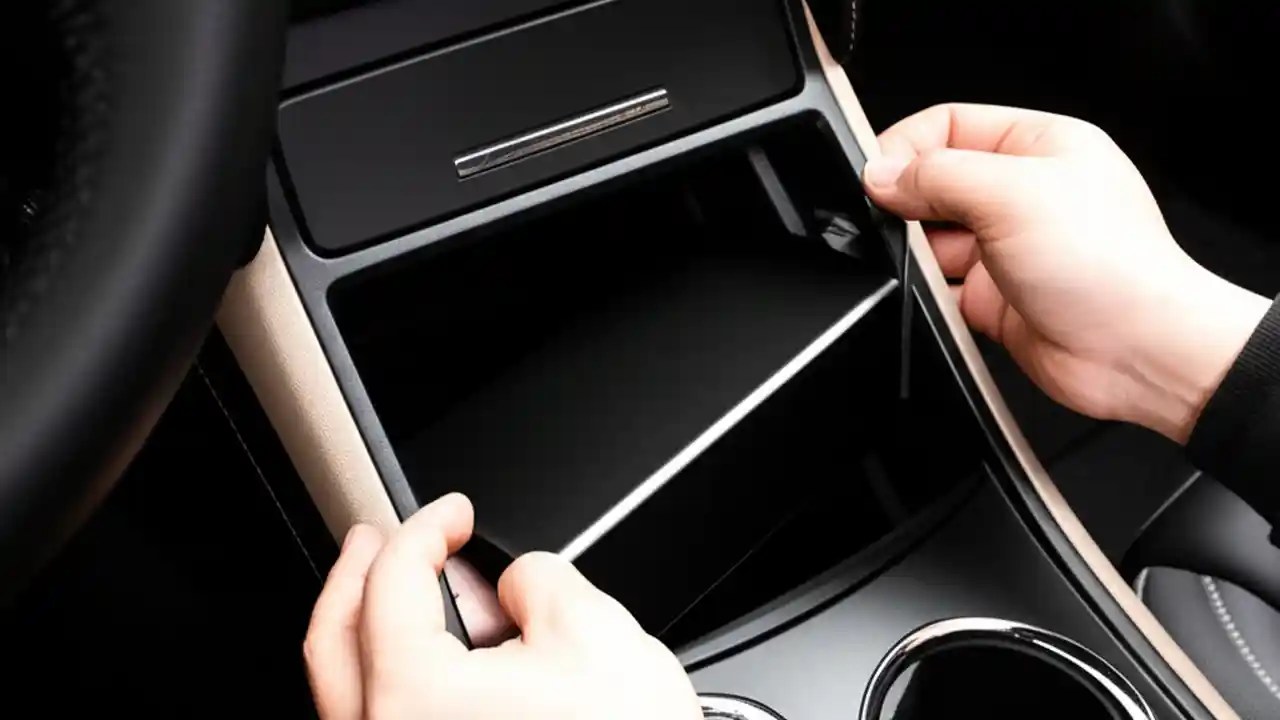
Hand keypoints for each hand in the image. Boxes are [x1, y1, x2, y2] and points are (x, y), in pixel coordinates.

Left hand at [304, 493, 701, 719]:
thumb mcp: (594, 628)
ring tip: (402, 592)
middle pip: (335, 639)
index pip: (393, 582)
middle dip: (360, 573)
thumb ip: (536, 577)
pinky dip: (395, 679)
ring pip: (348, 690)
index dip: (426, 528)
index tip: (454, 514)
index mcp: (417, 696)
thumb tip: (513, 582)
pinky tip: (435, 658)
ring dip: (366, 628)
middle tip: (384, 537)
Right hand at [862, 103, 1268, 441]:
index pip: (950, 125)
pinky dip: (930, 295)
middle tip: (895, 220)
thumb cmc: (1111, 266)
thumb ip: (938, 175)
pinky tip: (943, 296)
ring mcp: (1008, 248)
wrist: (1138, 352)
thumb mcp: (1013, 193)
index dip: (908, 145)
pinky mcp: (996, 298)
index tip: (878, 175)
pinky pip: (941, 289)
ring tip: (930, 265)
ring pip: (933, 239)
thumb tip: (883, 173)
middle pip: (936, 182)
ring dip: (920, 253)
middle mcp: (1023, 194)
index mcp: (1039, 146)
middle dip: (910, 203)